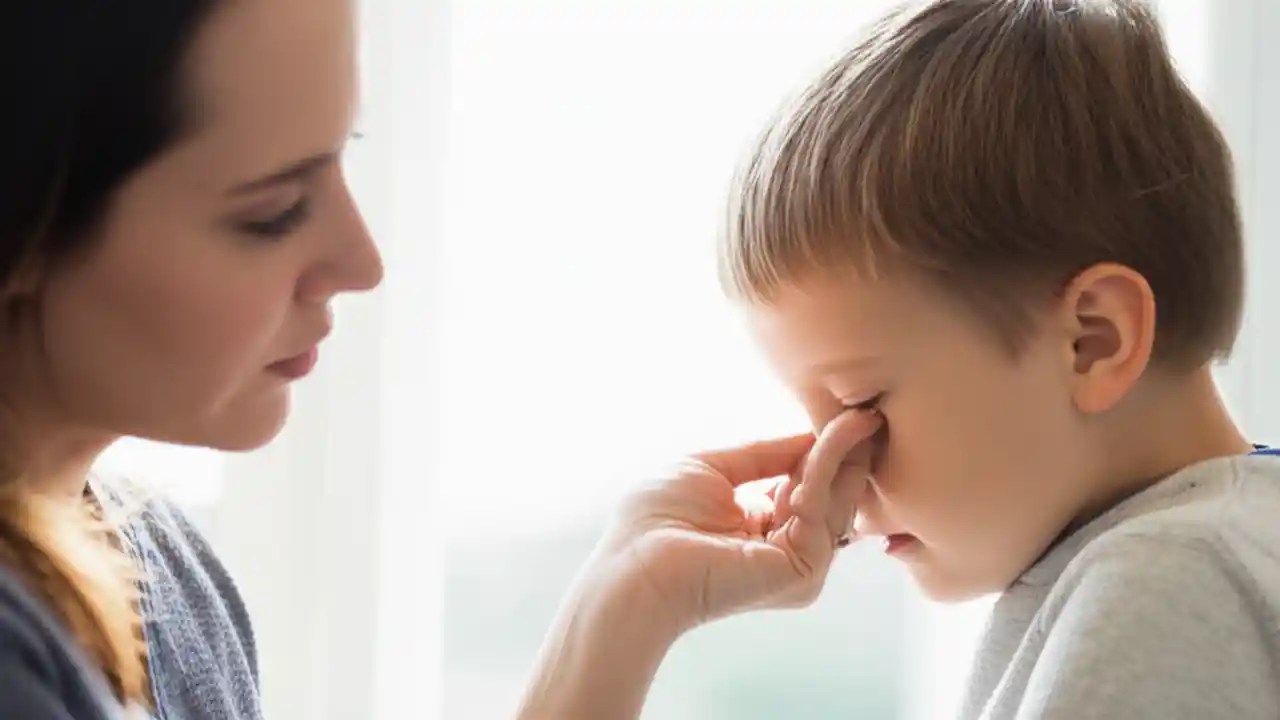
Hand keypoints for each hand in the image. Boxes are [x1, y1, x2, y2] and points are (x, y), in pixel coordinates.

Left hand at [595, 408, 882, 630]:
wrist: (635, 563)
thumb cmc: (655, 518)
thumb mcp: (713, 467)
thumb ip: (765, 453)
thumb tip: (811, 435)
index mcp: (757, 526)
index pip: (806, 486)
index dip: (824, 452)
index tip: (848, 415)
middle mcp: (781, 547)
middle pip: (829, 494)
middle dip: (844, 450)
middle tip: (866, 411)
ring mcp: (796, 563)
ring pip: (834, 499)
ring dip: (840, 453)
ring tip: (854, 418)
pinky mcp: (802, 571)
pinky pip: (824, 510)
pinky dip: (826, 471)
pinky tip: (825, 444)